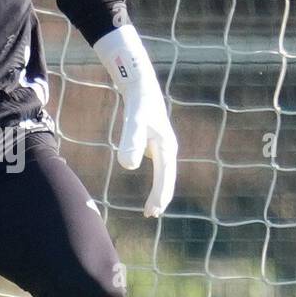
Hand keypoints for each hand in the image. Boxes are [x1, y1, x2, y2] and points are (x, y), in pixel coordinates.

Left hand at [93, 24, 177, 217]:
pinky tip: (149, 185)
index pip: (165, 177)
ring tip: (151, 208)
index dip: (159, 195)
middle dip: (161, 196)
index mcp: (167, 146)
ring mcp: (161, 144)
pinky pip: (157, 165)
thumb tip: (128, 167)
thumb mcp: (134, 121)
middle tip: (151, 214)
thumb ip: (131, 141)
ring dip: (159, 189)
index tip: (153, 212)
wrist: (139, 82)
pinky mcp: (153, 140)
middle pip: (167, 177)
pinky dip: (155, 179)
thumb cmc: (138, 101)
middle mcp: (167, 147)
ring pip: (163, 173)